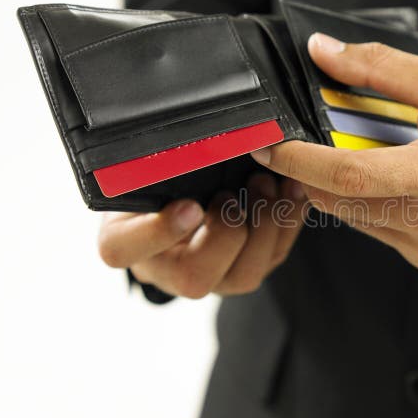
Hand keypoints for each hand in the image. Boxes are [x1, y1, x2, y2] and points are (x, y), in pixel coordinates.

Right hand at [97, 174, 306, 297]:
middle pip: (196, 277)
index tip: (189, 205)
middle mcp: (166, 270)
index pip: (124, 249)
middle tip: (234, 191)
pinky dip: (289, 220)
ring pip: (245, 275)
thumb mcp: (139, 168)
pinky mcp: (246, 267)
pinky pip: (274, 256)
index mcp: (124, 241)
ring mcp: (211, 276)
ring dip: (264, 226)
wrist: (177, 195)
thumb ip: (150, 164)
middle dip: (227, 230)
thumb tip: (188, 141)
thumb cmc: (153, 181)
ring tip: (266, 183)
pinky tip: (292, 190)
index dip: (159, 231)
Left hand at [251, 33, 417, 271]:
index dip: (295, 158)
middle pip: (338, 198)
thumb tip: (328, 53)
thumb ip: (384, 70)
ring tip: (359, 147)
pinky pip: (376, 228)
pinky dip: (364, 199)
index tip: (266, 142)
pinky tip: (385, 172)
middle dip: (311, 168)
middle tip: (308, 134)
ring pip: (352, 216)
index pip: (342, 173)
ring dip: (338, 182)